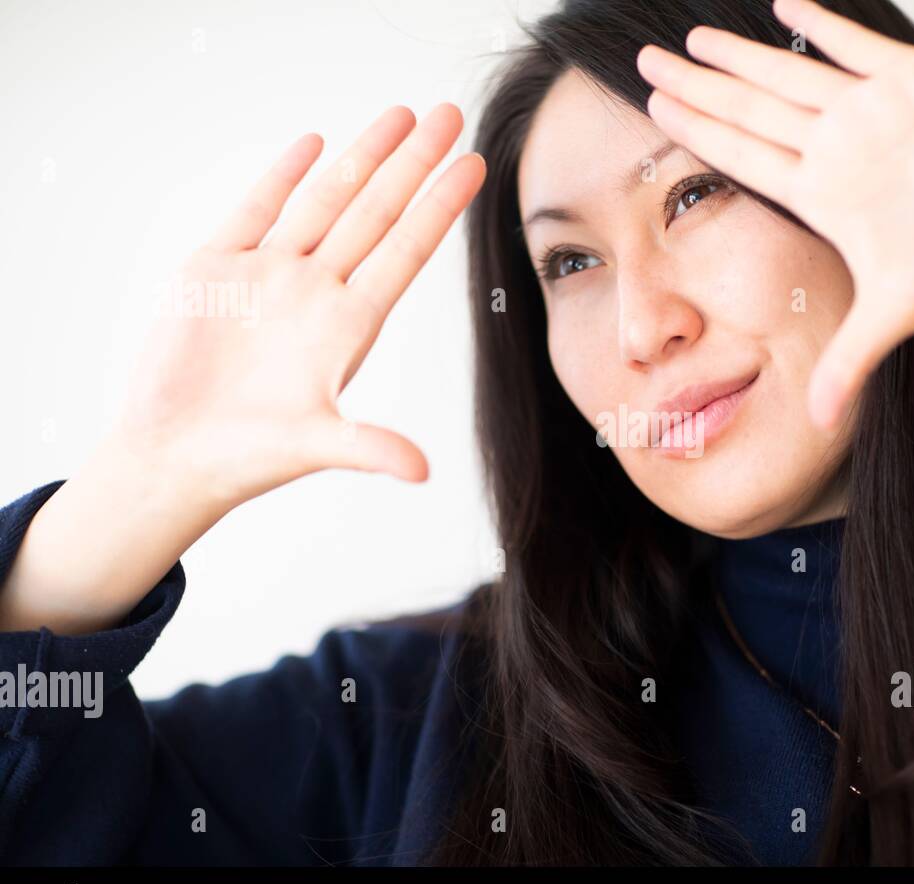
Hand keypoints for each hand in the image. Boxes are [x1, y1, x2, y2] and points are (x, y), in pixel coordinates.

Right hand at [113, 104, 485, 510]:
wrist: (172, 455)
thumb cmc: (246, 458)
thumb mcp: (313, 448)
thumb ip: (367, 449)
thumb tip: (421, 472)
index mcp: (347, 327)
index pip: (406, 252)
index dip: (440, 207)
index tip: (475, 165)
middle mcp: (317, 293)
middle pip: (376, 214)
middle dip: (412, 163)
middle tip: (451, 115)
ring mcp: (269, 276)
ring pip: (323, 202)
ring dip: (360, 158)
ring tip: (400, 115)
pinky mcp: (216, 269)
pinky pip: (256, 211)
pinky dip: (282, 177)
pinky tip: (315, 144)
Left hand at [635, 0, 913, 429]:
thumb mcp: (897, 314)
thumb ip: (849, 360)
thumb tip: (818, 422)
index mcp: (825, 195)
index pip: (744, 157)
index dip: (699, 133)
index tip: (654, 111)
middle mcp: (839, 149)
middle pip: (752, 111)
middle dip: (698, 87)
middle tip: (645, 61)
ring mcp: (874, 113)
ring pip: (791, 75)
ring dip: (742, 57)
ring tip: (693, 38)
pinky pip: (858, 45)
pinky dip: (823, 23)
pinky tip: (783, 4)